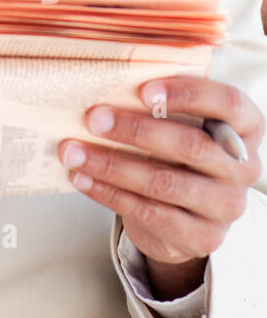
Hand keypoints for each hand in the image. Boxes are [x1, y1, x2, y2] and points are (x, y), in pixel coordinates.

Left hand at [58, 76, 263, 298]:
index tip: (144, 90)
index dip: (188, 94)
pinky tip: (82, 178)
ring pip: (164, 183)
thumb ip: (161, 103)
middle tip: (93, 119)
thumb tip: (108, 81)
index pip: (227, 102)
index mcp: (245, 128)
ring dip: (111, 165)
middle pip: (191, 145)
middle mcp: (243, 168)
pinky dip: (109, 193)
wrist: (186, 213)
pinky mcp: (202, 237)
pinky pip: (149, 212)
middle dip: (135, 131)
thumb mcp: (181, 124)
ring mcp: (226, 206)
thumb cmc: (178, 152)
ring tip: (73, 151)